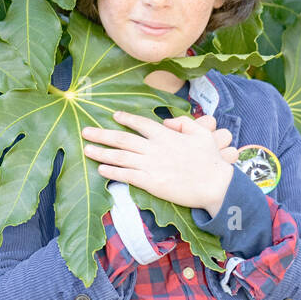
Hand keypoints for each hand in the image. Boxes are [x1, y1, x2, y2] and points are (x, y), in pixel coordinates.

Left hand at [81, 110, 234, 215]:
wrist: (215, 184)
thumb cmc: (211, 160)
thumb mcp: (201, 133)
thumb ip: (183, 123)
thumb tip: (168, 121)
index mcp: (166, 134)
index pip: (140, 123)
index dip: (126, 118)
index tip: (113, 115)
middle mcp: (154, 148)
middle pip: (122, 138)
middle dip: (101, 134)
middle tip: (85, 131)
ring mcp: (150, 165)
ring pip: (119, 157)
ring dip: (101, 153)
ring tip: (86, 149)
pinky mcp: (150, 182)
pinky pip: (126, 175)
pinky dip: (112, 172)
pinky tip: (100, 169)